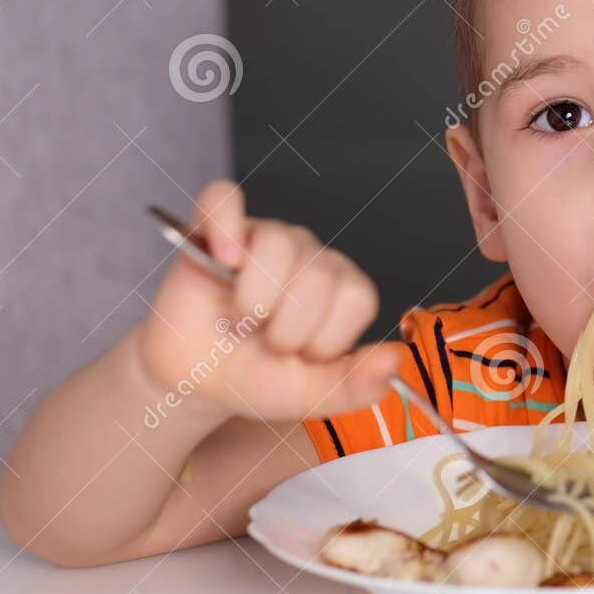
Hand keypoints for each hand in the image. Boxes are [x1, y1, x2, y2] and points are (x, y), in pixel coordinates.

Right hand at [136, 179, 399, 422]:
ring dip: (255, 300)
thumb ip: (357, 383)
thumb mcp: (312, 396)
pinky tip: (225, 259)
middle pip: (319, 275)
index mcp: (341, 289)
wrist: (198, 383)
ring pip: (279, 245)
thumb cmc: (256, 378)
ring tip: (241, 319)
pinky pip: (223, 198)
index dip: (327, 339)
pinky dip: (224, 225)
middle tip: (265, 342)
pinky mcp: (215, 228)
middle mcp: (309, 256)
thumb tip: (395, 358)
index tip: (302, 357)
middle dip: (287, 329)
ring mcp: (263, 237)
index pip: (358, 297)